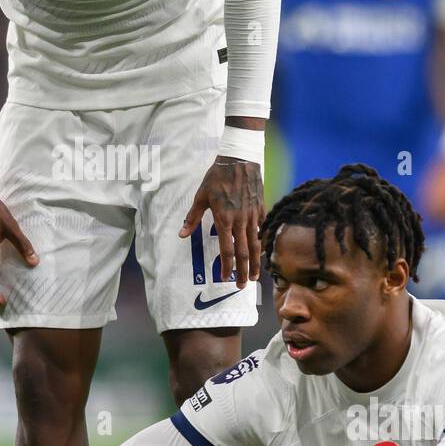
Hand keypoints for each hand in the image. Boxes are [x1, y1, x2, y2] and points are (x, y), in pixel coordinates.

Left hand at [179, 158, 263, 285]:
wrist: (239, 160)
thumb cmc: (217, 177)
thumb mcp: (201, 196)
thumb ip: (193, 218)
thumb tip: (182, 234)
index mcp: (224, 219)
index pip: (227, 250)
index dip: (227, 267)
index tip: (226, 279)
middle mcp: (240, 221)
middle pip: (244, 253)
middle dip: (243, 272)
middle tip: (242, 285)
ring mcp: (253, 216)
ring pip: (256, 245)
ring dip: (255, 262)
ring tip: (255, 276)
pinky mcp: (261, 208)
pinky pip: (262, 230)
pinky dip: (262, 243)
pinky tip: (261, 252)